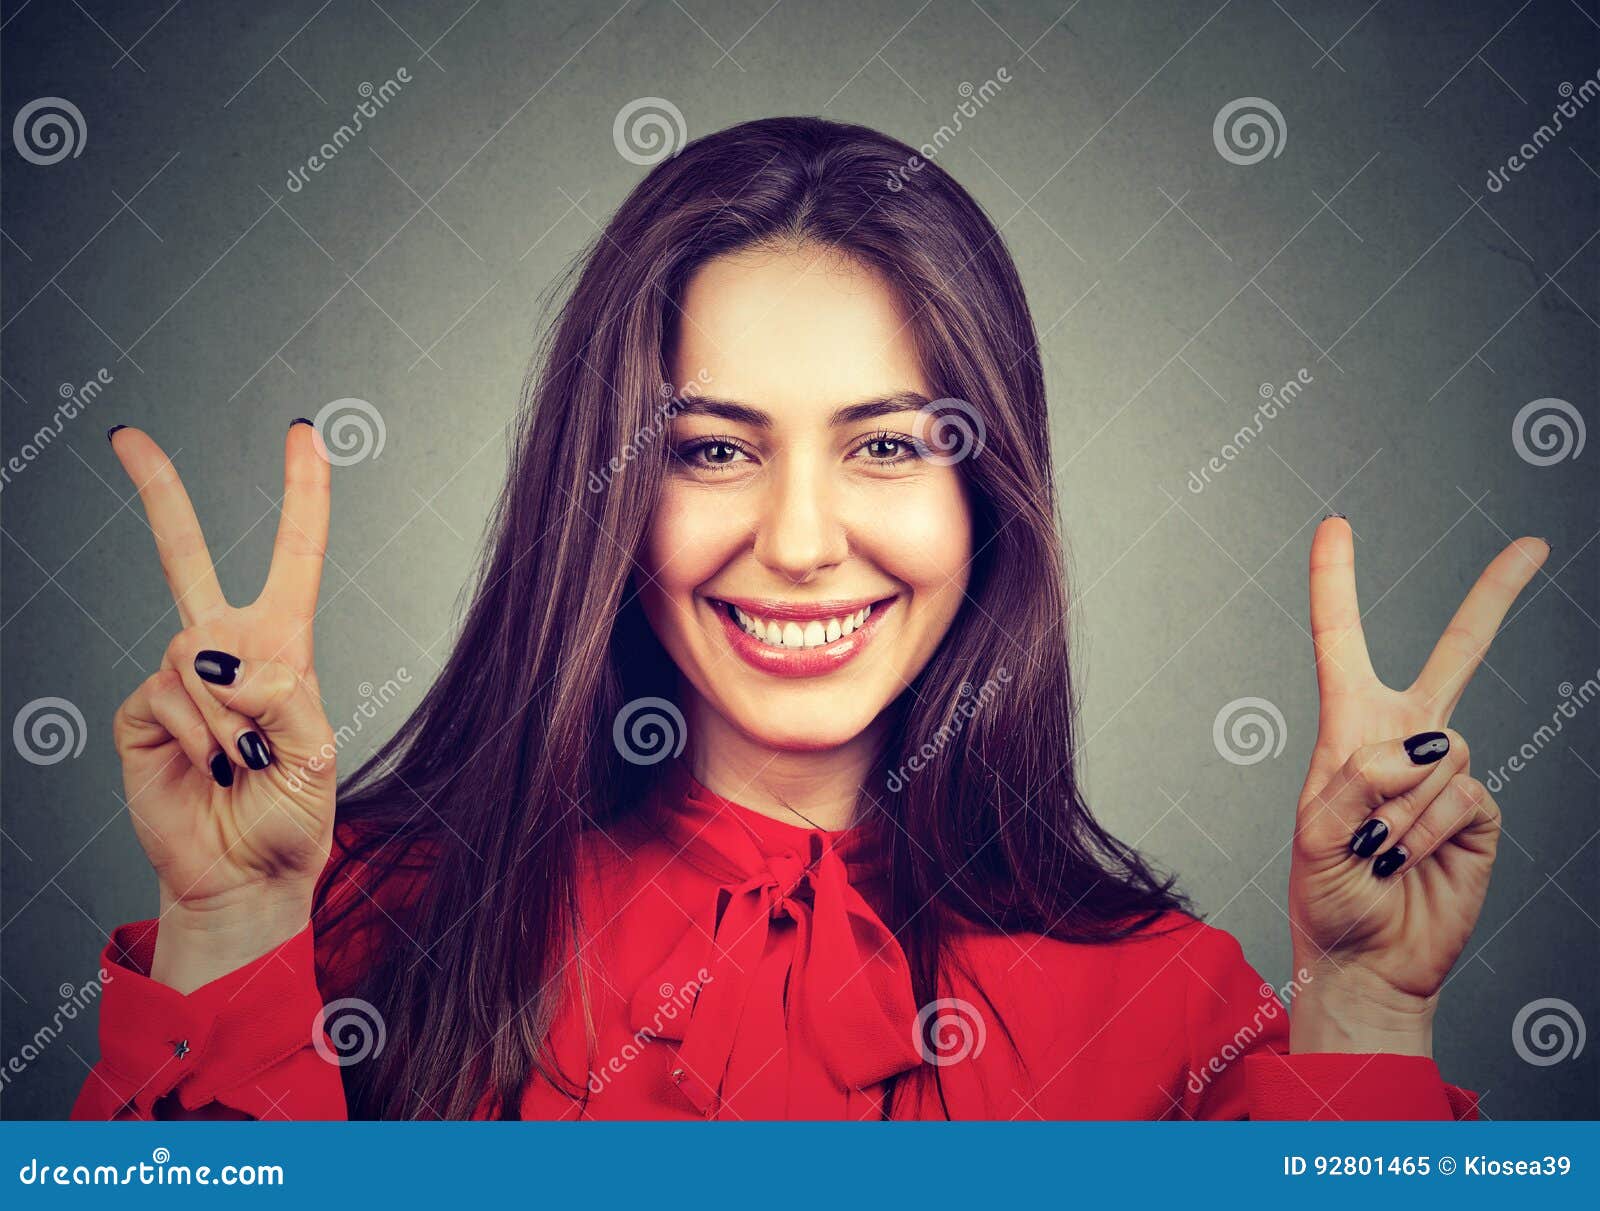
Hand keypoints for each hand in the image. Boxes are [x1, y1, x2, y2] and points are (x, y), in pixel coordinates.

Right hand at [108, 422, 337, 990]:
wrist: (246, 876)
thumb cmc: (292, 815)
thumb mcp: (317, 753)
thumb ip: (283, 695)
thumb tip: (218, 655)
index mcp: (283, 645)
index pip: (295, 555)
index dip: (302, 493)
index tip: (303, 432)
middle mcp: (225, 649)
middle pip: (184, 557)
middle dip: (157, 494)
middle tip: (125, 435)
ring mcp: (178, 678)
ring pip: (196, 653)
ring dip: (229, 714)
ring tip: (243, 763)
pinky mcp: (141, 714)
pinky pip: (168, 696)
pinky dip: (200, 736)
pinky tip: (212, 769)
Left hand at [1285, 516, 1546, 1053]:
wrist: (1369, 961)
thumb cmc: (1328, 895)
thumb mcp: (1313, 835)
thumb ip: (1354, 779)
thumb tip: (1422, 743)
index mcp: (1348, 731)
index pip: (1342, 643)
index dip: (1336, 584)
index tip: (1336, 525)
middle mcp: (1402, 741)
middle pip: (1456, 655)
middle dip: (1495, 598)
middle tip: (1534, 545)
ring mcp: (1446, 776)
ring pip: (1442, 750)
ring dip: (1400, 807)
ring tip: (1377, 850)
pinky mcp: (1479, 813)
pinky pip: (1461, 794)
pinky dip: (1425, 828)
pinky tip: (1406, 860)